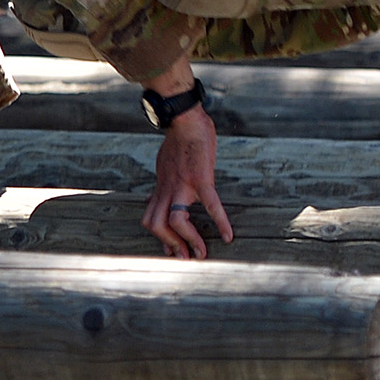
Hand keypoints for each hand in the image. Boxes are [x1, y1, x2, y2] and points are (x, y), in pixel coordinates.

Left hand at [143, 108, 231, 257]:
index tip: (170, 251)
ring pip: (174, 220)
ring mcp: (182, 184)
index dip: (159, 238)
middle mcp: (167, 189)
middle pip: (156, 225)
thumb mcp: (162, 167)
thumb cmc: (177, 143)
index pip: (150, 220)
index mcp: (160, 188)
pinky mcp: (201, 178)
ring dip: (188, 240)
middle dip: (169, 244)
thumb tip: (152, 198)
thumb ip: (160, 185)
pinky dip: (220, 221)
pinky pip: (210, 204)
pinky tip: (229, 236)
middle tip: (184, 258)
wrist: (184, 121)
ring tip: (201, 253)